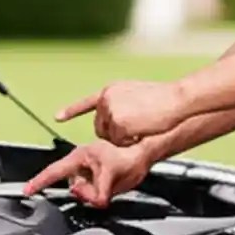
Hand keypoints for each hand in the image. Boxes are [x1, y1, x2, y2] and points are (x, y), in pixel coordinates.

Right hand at [21, 140, 153, 206]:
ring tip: (112, 184)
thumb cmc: (129, 156)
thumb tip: (91, 201)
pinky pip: (94, 194)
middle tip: (103, 191)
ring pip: (85, 193)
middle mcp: (82, 164)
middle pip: (73, 188)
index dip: (39, 182)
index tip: (26, 190)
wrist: (143, 155)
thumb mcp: (112, 174)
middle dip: (85, 194)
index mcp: (80, 157)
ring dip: (96, 194)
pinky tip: (112, 187)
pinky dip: (101, 195)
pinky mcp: (98, 179)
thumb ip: (98, 191)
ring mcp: (89, 171)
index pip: (54, 171)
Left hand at [57, 80, 188, 145]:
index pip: (87, 102)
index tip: (58, 117)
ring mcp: (110, 111)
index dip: (72, 111)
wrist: (176, 100)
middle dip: (113, 133)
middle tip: (135, 127)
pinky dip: (129, 142)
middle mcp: (106, 99)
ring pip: (109, 138)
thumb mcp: (137, 94)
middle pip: (100, 128)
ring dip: (122, 139)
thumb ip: (122, 104)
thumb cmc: (165, 100)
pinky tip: (141, 131)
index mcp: (111, 90)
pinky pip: (118, 143)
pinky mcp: (116, 124)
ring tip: (141, 126)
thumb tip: (116, 118)